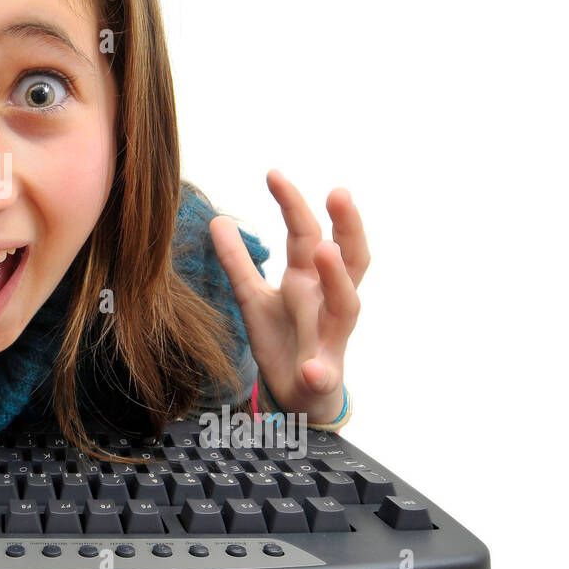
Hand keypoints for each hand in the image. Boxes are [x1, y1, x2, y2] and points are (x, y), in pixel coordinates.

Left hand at [207, 170, 369, 424]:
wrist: (296, 395)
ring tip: (324, 251)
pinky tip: (312, 369)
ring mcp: (331, 337)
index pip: (305, 232)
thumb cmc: (282, 338)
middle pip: (351, 257)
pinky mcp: (325, 375)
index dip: (292, 203)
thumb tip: (217, 220)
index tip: (273, 173)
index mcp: (308, 279)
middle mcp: (328, 300)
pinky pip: (326, 372)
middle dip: (347, 225)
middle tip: (338, 192)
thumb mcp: (252, 296)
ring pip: (347, 304)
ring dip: (338, 278)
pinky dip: (321, 370)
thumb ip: (237, 261)